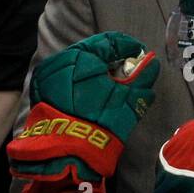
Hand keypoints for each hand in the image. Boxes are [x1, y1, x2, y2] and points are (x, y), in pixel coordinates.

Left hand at [7, 31, 159, 182]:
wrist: (67, 151)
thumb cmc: (102, 121)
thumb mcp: (129, 100)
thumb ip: (143, 79)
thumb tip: (153, 64)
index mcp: (82, 56)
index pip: (109, 41)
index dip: (127, 46)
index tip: (137, 54)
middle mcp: (62, 59)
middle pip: (91, 51)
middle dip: (109, 59)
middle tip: (124, 69)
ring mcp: (48, 74)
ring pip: (76, 63)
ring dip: (93, 69)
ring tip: (107, 83)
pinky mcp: (41, 89)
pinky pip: (64, 77)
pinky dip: (78, 81)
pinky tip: (89, 93)